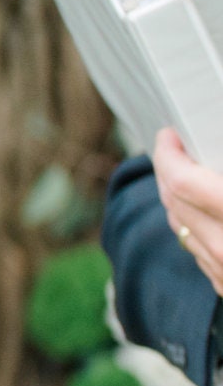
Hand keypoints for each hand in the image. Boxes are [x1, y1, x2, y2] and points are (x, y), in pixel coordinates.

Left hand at [157, 129, 222, 300]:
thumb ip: (219, 183)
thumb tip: (208, 166)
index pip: (182, 182)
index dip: (169, 154)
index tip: (169, 136)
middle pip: (174, 202)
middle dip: (168, 170)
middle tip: (174, 149)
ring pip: (181, 227)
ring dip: (176, 198)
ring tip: (185, 174)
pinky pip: (197, 250)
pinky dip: (192, 226)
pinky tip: (203, 212)